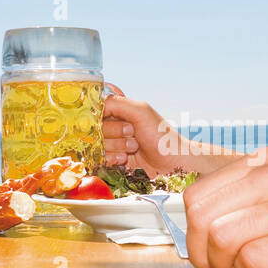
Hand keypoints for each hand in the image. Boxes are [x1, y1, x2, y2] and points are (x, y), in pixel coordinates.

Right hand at [102, 96, 239, 176]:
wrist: (173, 164)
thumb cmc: (162, 135)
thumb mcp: (141, 111)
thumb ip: (116, 103)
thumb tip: (94, 104)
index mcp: (119, 111)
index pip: (95, 110)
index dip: (102, 117)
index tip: (118, 120)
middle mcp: (114, 126)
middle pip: (94, 128)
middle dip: (114, 133)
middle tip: (133, 134)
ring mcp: (113, 144)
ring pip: (97, 144)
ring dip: (116, 146)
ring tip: (134, 147)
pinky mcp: (113, 161)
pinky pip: (100, 159)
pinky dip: (113, 159)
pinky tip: (126, 159)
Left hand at [182, 148, 267, 267]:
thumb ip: (245, 200)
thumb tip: (194, 226)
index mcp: (265, 162)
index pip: (196, 195)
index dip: (194, 232)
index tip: (211, 252)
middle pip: (203, 217)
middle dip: (205, 253)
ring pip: (223, 237)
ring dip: (227, 267)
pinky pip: (252, 258)